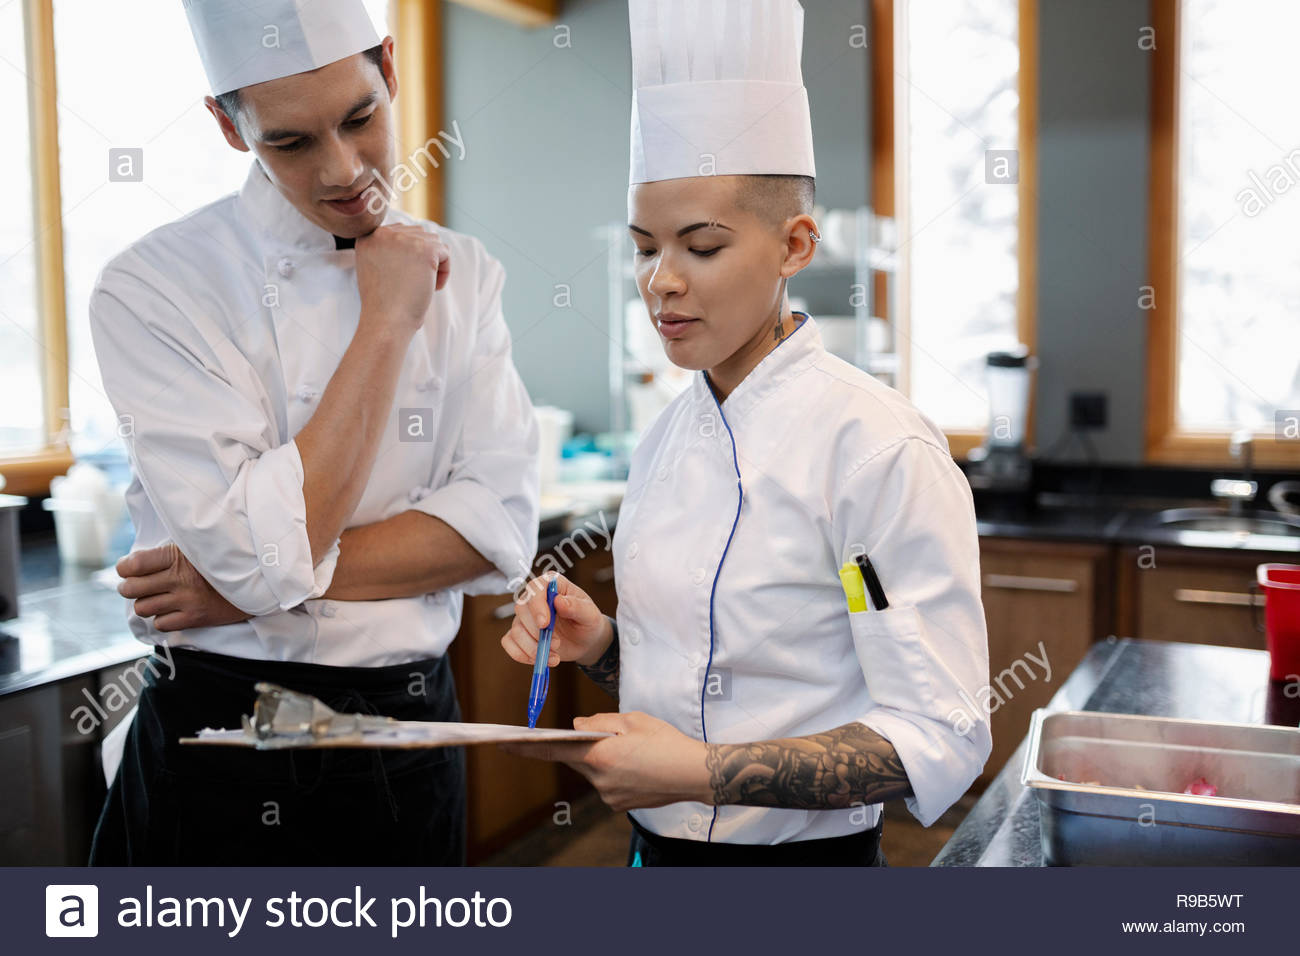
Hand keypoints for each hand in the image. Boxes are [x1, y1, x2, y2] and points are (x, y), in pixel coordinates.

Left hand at [116, 542, 251, 631]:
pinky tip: (171, 610)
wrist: (254, 582)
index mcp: (178, 557)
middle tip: (137, 585)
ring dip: (146, 603)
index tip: (129, 568)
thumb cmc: (221, 561)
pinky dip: (162, 618)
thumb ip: (169, 552)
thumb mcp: (196, 547)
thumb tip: (135, 561)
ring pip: (142, 608)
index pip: (134, 565)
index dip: (125, 567)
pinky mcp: (195, 618)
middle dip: (129, 587)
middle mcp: (180, 579)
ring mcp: (187, 601)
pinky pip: (160, 624)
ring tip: (156, 597)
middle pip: (131, 588)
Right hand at [355, 223, 450, 334]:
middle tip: (413, 283)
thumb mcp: (374, 268)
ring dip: (434, 264)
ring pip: (433, 241)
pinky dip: (444, 272)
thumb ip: (386, 250)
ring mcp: (404, 240)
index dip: (408, 256)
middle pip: (418, 234)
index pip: (400, 232)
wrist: (386, 321)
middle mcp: (383, 233)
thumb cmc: (383, 303)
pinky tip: (432, 287)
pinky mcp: (425, 250)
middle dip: (422, 258)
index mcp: (367, 236)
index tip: (402, 277)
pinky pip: (445, 252)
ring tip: (422, 284)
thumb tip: (416, 240)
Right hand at [500, 572, 611, 668]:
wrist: (585, 640)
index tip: (544, 624)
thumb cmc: (587, 622)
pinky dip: (521, 655)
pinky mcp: (519, 634)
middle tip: (556, 644)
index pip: (535, 589)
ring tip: (554, 657)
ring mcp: (524, 617)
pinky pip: (509, 643)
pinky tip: (539, 660)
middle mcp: (533, 598)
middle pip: (521, 610)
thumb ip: (576, 606)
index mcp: (550, 585)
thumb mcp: (590, 614)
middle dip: (537, 632)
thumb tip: (559, 601)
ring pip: (516, 631)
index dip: (537, 606)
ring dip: (533, 648)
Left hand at [500, 712, 710, 811]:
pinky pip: (607, 784)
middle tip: (607, 736)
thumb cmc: (667, 743)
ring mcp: (609, 796)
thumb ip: (599, 721)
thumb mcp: (633, 720)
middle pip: (576, 759)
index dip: (526, 747)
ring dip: (602, 759)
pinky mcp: (620, 805)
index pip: (553, 750)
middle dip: (582, 746)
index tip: (504, 744)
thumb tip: (577, 725)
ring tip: (632, 751)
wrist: (695, 774)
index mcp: (599, 755)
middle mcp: (599, 780)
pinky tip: (637, 765)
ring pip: (593, 772)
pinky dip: (615, 772)